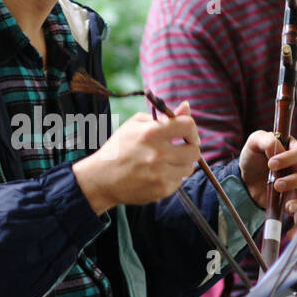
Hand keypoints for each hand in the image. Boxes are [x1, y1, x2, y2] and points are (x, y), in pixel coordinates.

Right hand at [71, 102, 200, 213]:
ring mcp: (160, 174)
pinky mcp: (161, 190)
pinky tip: (157, 174)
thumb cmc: (119, 148)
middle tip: (180, 149)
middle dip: (190, 148)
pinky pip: (179, 181)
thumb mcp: (135, 125)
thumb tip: (187, 106)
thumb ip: (163, 116)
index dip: (191, 129)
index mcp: (151, 133)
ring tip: (166, 162)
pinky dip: (172, 177)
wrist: (101, 179)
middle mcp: (157, 154)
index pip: (188, 125)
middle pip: (195, 151)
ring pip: (189, 168)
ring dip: (181, 164)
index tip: (187, 134)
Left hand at [239, 132, 296, 235]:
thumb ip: (264, 140)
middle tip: (277, 185)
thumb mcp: (254, 144)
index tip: (272, 164)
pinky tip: (289, 233)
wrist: (245, 182)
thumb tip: (276, 147)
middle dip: (296, 180)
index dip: (291, 157)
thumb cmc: (254, 158)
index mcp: (295, 151)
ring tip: (288, 208)